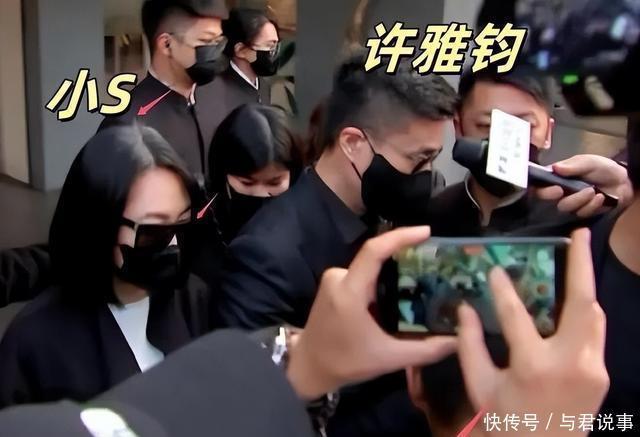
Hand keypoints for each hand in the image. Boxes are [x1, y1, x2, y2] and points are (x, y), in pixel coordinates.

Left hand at [287, 227, 456, 399]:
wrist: (307, 368)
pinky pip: (362, 274)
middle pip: (376, 257)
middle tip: (435, 261)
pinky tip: (400, 292)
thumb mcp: (388, 358)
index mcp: (349, 291)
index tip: (426, 232)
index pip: (374, 251)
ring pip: (371, 267)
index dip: (400, 236)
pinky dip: (381, 280)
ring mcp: (333, 280)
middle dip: (405, 256)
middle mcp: (339, 278)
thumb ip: (425, 350)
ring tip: (423, 278)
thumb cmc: (345, 362)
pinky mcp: (333, 285)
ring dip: (393, 272)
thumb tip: (458, 341)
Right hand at [458, 229, 608, 435]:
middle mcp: (570, 361)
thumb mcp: (481, 387)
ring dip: (585, 286)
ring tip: (577, 258)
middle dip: (582, 265)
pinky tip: (570, 302)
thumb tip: (463, 309)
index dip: (502, 289)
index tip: (495, 269)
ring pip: (594, 315)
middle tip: (579, 235)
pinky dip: (583, 312)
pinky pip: (594, 333)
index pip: (517, 315)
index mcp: (534, 365)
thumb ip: (470, 346)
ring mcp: (592, 367)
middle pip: (582, 303)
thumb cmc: (507, 423)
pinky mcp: (601, 374)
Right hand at [536, 155, 631, 216]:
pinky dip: (591, 205)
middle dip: (552, 196)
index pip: (539, 184)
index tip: (553, 188)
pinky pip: (580, 213)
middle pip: (545, 198)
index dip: (540, 188)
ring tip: (593, 191)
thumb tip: (555, 167)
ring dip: (579, 199)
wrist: (622, 183)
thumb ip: (573, 165)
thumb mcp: (589, 162)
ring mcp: (569, 203)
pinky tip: (600, 197)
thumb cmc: (602, 169)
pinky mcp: (580, 213)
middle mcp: (559, 191)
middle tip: (561, 191)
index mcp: (556, 177)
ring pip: (564, 206)